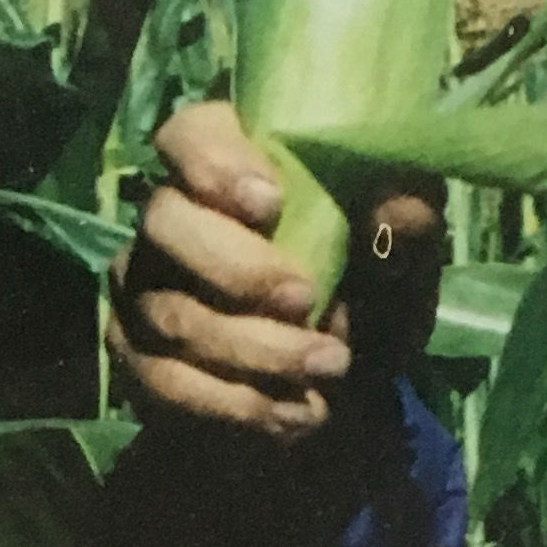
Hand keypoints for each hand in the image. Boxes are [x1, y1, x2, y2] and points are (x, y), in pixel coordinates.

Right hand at [110, 101, 443, 442]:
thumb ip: (407, 231)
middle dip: (237, 268)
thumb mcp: (405, 267)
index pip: (192, 133)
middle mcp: (172, 217)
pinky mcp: (139, 356)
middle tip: (305, 301)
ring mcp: (145, 287)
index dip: (216, 162)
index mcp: (234, 168)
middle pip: (164, 221)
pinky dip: (238, 404)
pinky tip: (296, 413)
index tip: (270, 204)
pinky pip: (167, 381)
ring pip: (173, 313)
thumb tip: (399, 208)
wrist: (344, 394)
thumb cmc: (372, 299)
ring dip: (257, 349)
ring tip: (329, 366)